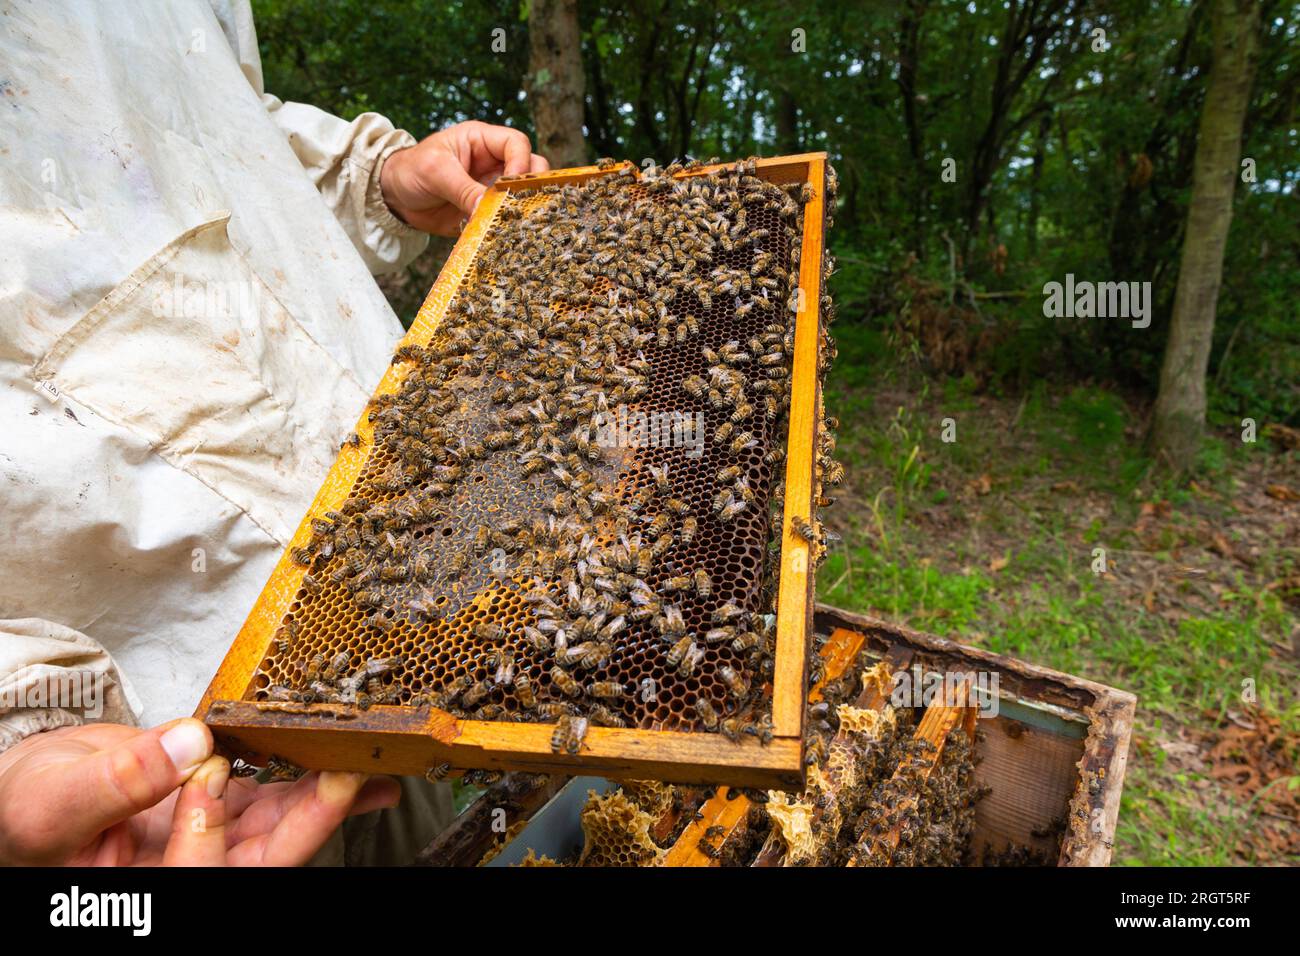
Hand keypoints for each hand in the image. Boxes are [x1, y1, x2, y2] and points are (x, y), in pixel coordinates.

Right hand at [0, 720, 399, 865]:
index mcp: (140, 888)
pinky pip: (273, 795)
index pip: (191, 880)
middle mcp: (184, 868)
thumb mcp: (54, 798)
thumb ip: (119, 780)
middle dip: (306, 820)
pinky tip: (349, 766)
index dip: (207, 835)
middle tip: (346, 779)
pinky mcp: (222, 802)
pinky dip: (311, 779)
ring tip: (367, 767)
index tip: (209, 774)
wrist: (31, 791)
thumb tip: (189, 744)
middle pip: (257, 859)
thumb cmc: (23, 809)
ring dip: (322, 798)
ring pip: (275, 827)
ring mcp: (208, 837)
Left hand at [380, 120, 549, 235]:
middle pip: (531, 168)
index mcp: (482, 141)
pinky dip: (509, 226)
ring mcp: (493, 188)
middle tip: (519, 206)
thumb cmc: (411, 171)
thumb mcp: (435, 173)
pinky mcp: (488, 211)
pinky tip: (504, 235)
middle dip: (531, 186)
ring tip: (514, 223)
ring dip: (523, 208)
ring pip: (525, 195)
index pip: (516, 144)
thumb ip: (463, 189)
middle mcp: (494, 162)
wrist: (395, 198)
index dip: (520, 163)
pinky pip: (507, 217)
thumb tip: (488, 209)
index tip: (510, 187)